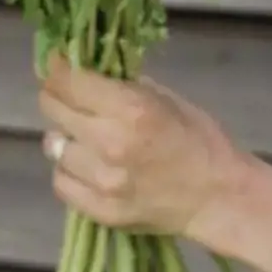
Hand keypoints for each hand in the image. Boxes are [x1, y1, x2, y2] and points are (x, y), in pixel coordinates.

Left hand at [38, 54, 251, 243]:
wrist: (218, 196)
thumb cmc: (199, 138)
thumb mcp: (166, 97)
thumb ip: (124, 86)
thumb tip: (90, 73)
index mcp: (130, 108)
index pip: (69, 81)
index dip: (56, 67)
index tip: (56, 60)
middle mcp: (109, 143)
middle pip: (53, 110)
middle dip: (56, 95)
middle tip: (66, 93)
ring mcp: (102, 181)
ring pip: (53, 147)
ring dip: (64, 135)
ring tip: (82, 134)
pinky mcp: (100, 211)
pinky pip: (62, 182)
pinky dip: (68, 169)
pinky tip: (86, 164)